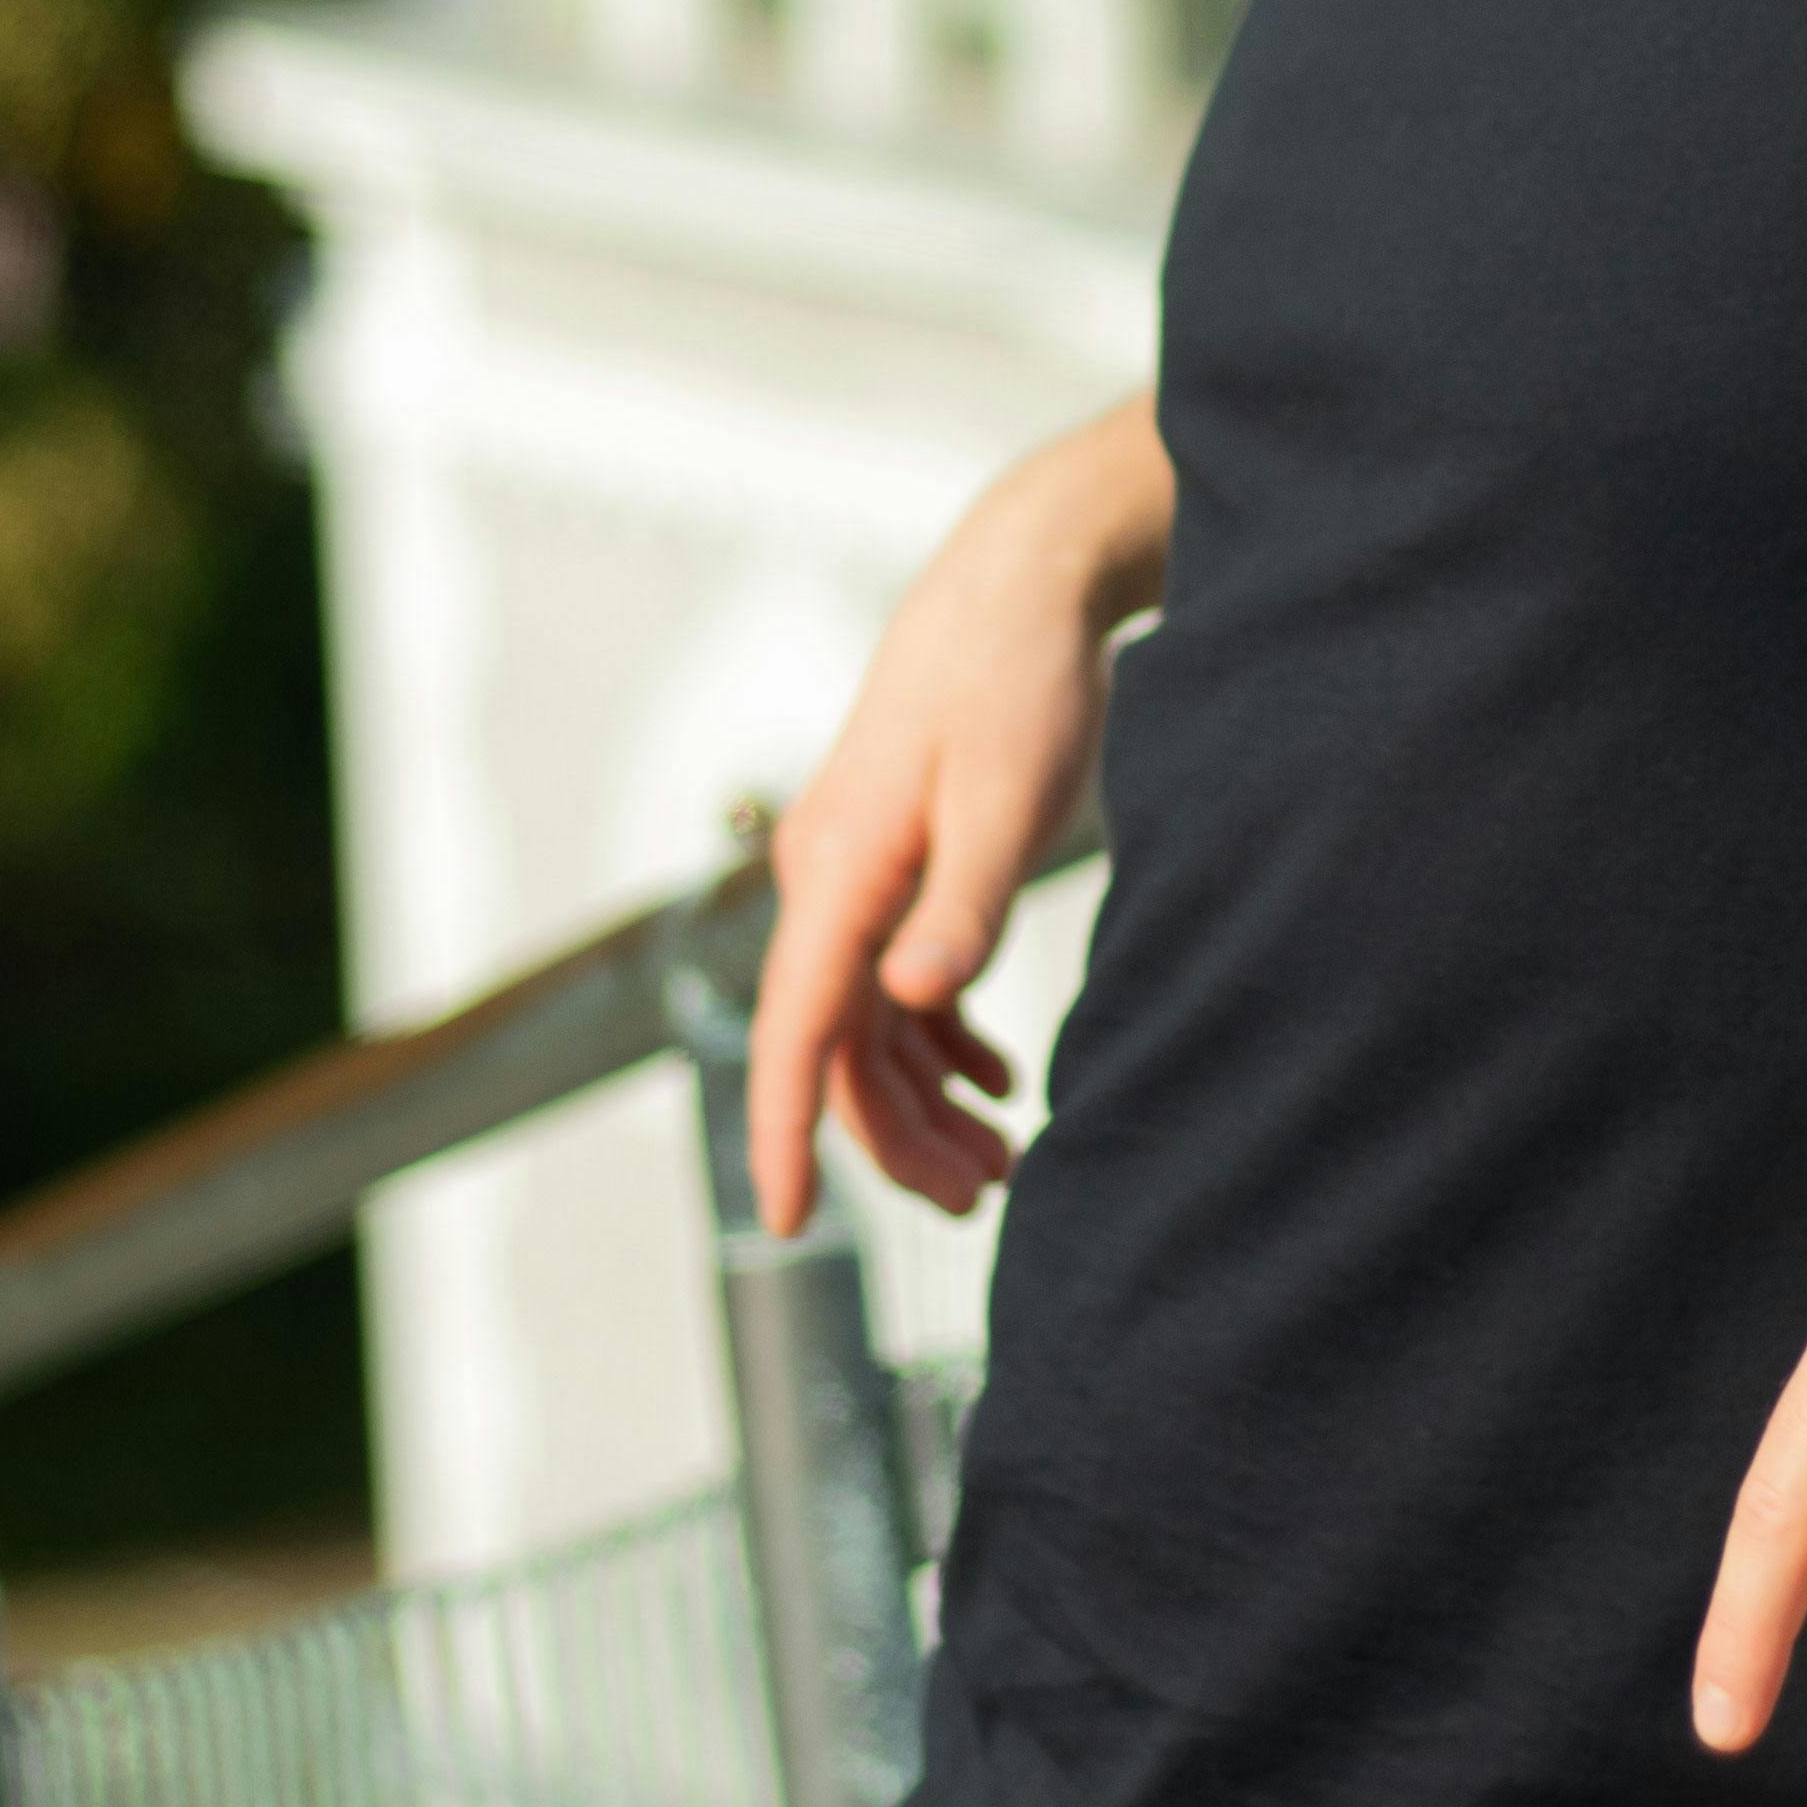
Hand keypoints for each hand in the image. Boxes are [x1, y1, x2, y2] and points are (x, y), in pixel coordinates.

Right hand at [744, 396, 1168, 1236]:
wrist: (1018, 585)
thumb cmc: (1014, 682)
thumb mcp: (1007, 798)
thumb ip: (963, 904)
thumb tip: (912, 1000)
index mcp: (840, 873)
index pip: (797, 1032)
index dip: (788, 1132)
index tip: (787, 1221)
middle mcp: (826, 882)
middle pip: (840, 1046)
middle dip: (898, 1138)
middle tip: (983, 1198)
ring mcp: (855, 875)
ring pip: (869, 1023)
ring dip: (925, 1098)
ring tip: (999, 1163)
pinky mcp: (892, 864)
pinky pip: (894, 983)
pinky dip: (939, 1040)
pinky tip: (993, 1076)